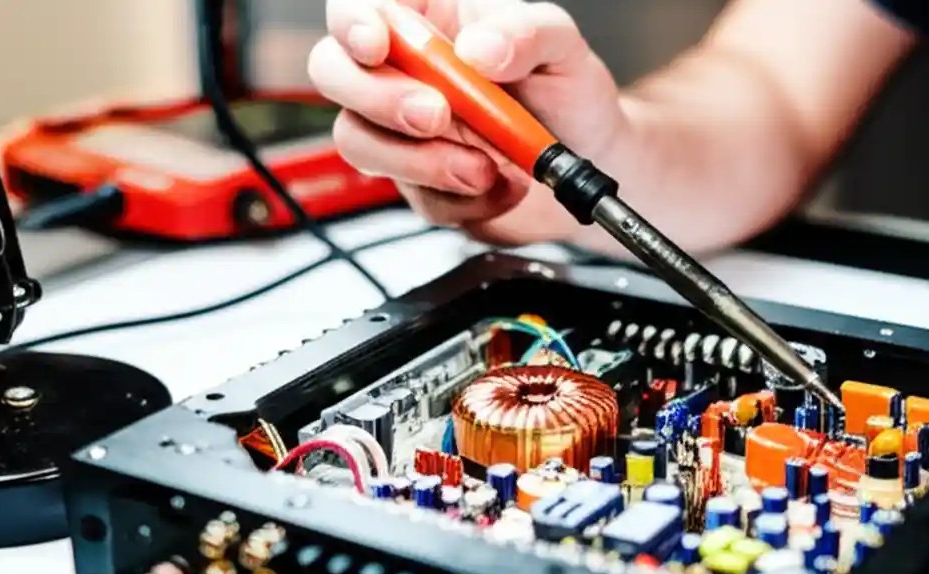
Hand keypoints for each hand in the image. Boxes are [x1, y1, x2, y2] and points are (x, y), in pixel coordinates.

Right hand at [309, 0, 626, 241]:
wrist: (593, 162)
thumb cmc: (570, 91)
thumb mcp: (562, 47)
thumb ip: (526, 34)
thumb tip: (480, 49)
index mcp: (431, 20)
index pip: (362, 7)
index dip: (353, 22)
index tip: (377, 45)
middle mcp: (406, 72)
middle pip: (334, 72)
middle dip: (377, 98)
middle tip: (437, 116)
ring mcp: (406, 131)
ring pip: (360, 141)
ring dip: (419, 161)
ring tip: (485, 165)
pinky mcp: (422, 183)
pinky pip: (414, 198)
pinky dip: (461, 200)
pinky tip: (501, 186)